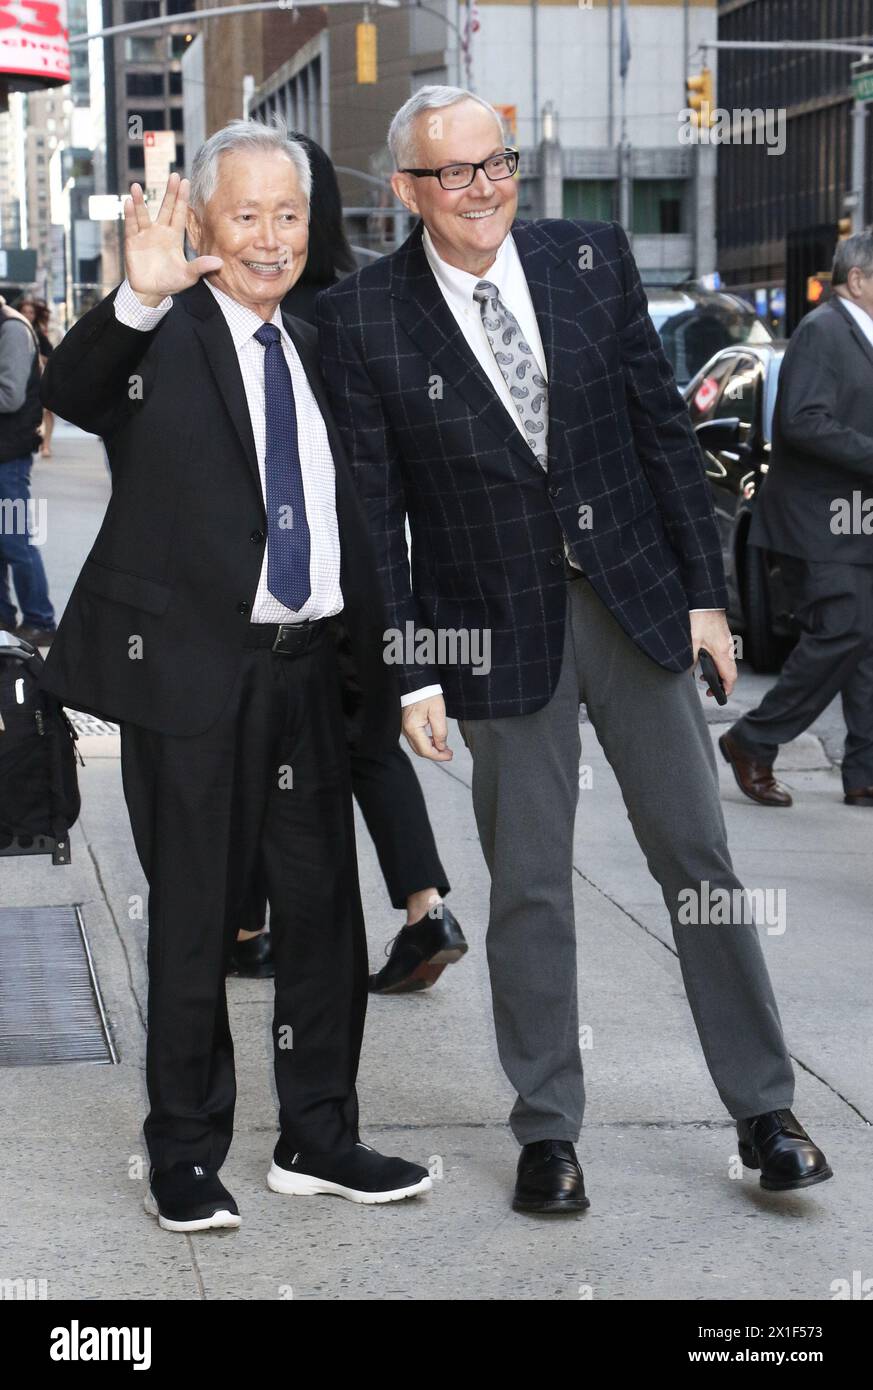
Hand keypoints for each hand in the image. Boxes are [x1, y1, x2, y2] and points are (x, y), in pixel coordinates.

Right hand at [122, 172, 221, 306]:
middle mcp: (160, 231)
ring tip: (136, 186)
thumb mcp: (188, 275)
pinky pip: (131, 226)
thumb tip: (219, 262)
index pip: (179, 213)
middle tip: (174, 175)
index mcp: (174, 236)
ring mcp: (145, 235)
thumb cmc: (171, 282)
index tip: (185, 181)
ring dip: (140, 200)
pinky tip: (129, 202)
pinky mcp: (132, 242)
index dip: (182, 198)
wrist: (151, 292)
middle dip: (169, 192)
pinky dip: (130, 215)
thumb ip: (201, 266)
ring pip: (143, 214)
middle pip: (165, 208)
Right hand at [401, 695, 451, 760]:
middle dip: (436, 755)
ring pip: (418, 746)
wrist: (417, 682)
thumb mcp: (438, 712)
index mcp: (413, 728)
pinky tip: (435, 741)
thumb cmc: (426, 693)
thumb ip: (440, 732)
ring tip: (444, 748)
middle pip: (420, 751)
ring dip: (431, 750)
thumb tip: (441, 747)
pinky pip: (416, 739)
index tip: (449, 756)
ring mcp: (405, 728)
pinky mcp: (407, 725)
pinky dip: (426, 743)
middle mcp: (406, 730)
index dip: (439, 756)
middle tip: (448, 754)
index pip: (426, 750)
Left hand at [690, 610, 736, 697]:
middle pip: (730, 672)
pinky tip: (705, 661)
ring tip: (703, 677)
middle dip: (721, 684)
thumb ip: (690, 661)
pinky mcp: (723, 637)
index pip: (730, 678)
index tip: (718, 696)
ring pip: (726, 664)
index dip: (726, 690)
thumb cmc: (699, 619)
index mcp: (722, 653)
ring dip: (718, 673)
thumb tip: (686, 675)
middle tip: (708, 690)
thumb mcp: (691, 643)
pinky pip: (723, 655)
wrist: (705, 601)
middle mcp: (728, 649)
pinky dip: (717, 663)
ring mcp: (727, 642)